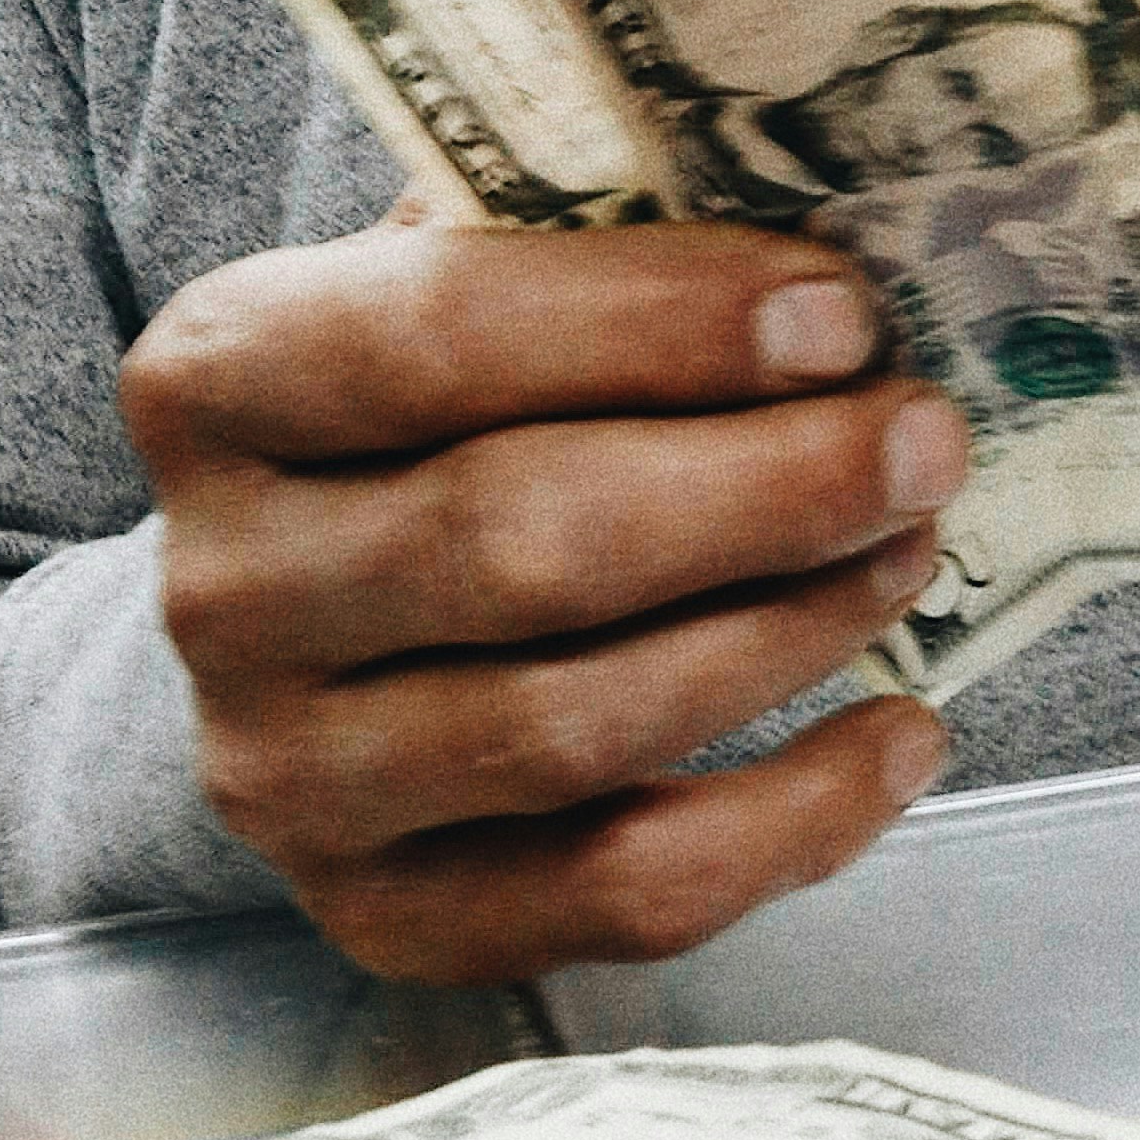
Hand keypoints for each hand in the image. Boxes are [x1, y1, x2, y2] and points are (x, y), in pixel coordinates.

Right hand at [120, 217, 962, 982]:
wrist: (300, 623)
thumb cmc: (428, 409)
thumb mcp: (462, 276)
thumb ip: (584, 233)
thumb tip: (815, 223)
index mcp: (219, 378)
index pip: (432, 336)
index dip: (654, 325)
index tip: (839, 315)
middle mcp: (222, 589)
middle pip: (515, 540)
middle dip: (758, 488)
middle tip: (921, 440)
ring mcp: (285, 775)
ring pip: (571, 727)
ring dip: (783, 634)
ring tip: (911, 548)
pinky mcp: (380, 916)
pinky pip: (612, 896)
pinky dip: (788, 823)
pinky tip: (903, 735)